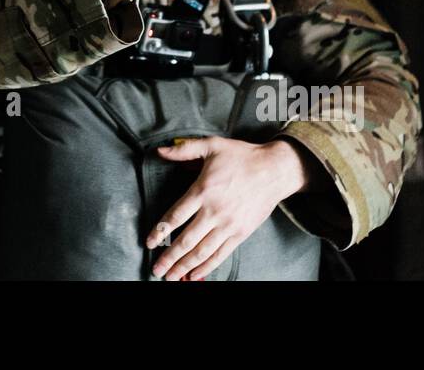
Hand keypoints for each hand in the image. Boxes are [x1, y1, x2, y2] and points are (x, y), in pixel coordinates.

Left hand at [145, 137, 304, 281]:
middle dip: (169, 257)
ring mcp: (228, 225)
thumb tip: (160, 150)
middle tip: (156, 269)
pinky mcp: (241, 233)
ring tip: (170, 278)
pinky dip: (207, 267)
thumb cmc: (242, 156)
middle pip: (186, 240)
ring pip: (202, 251)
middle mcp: (214, 211)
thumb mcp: (212, 145)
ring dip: (184, 266)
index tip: (149, 243)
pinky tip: (195, 276)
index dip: (160, 232)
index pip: (175, 216)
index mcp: (203, 190)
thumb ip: (184, 150)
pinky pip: (221, 254)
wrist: (274, 170)